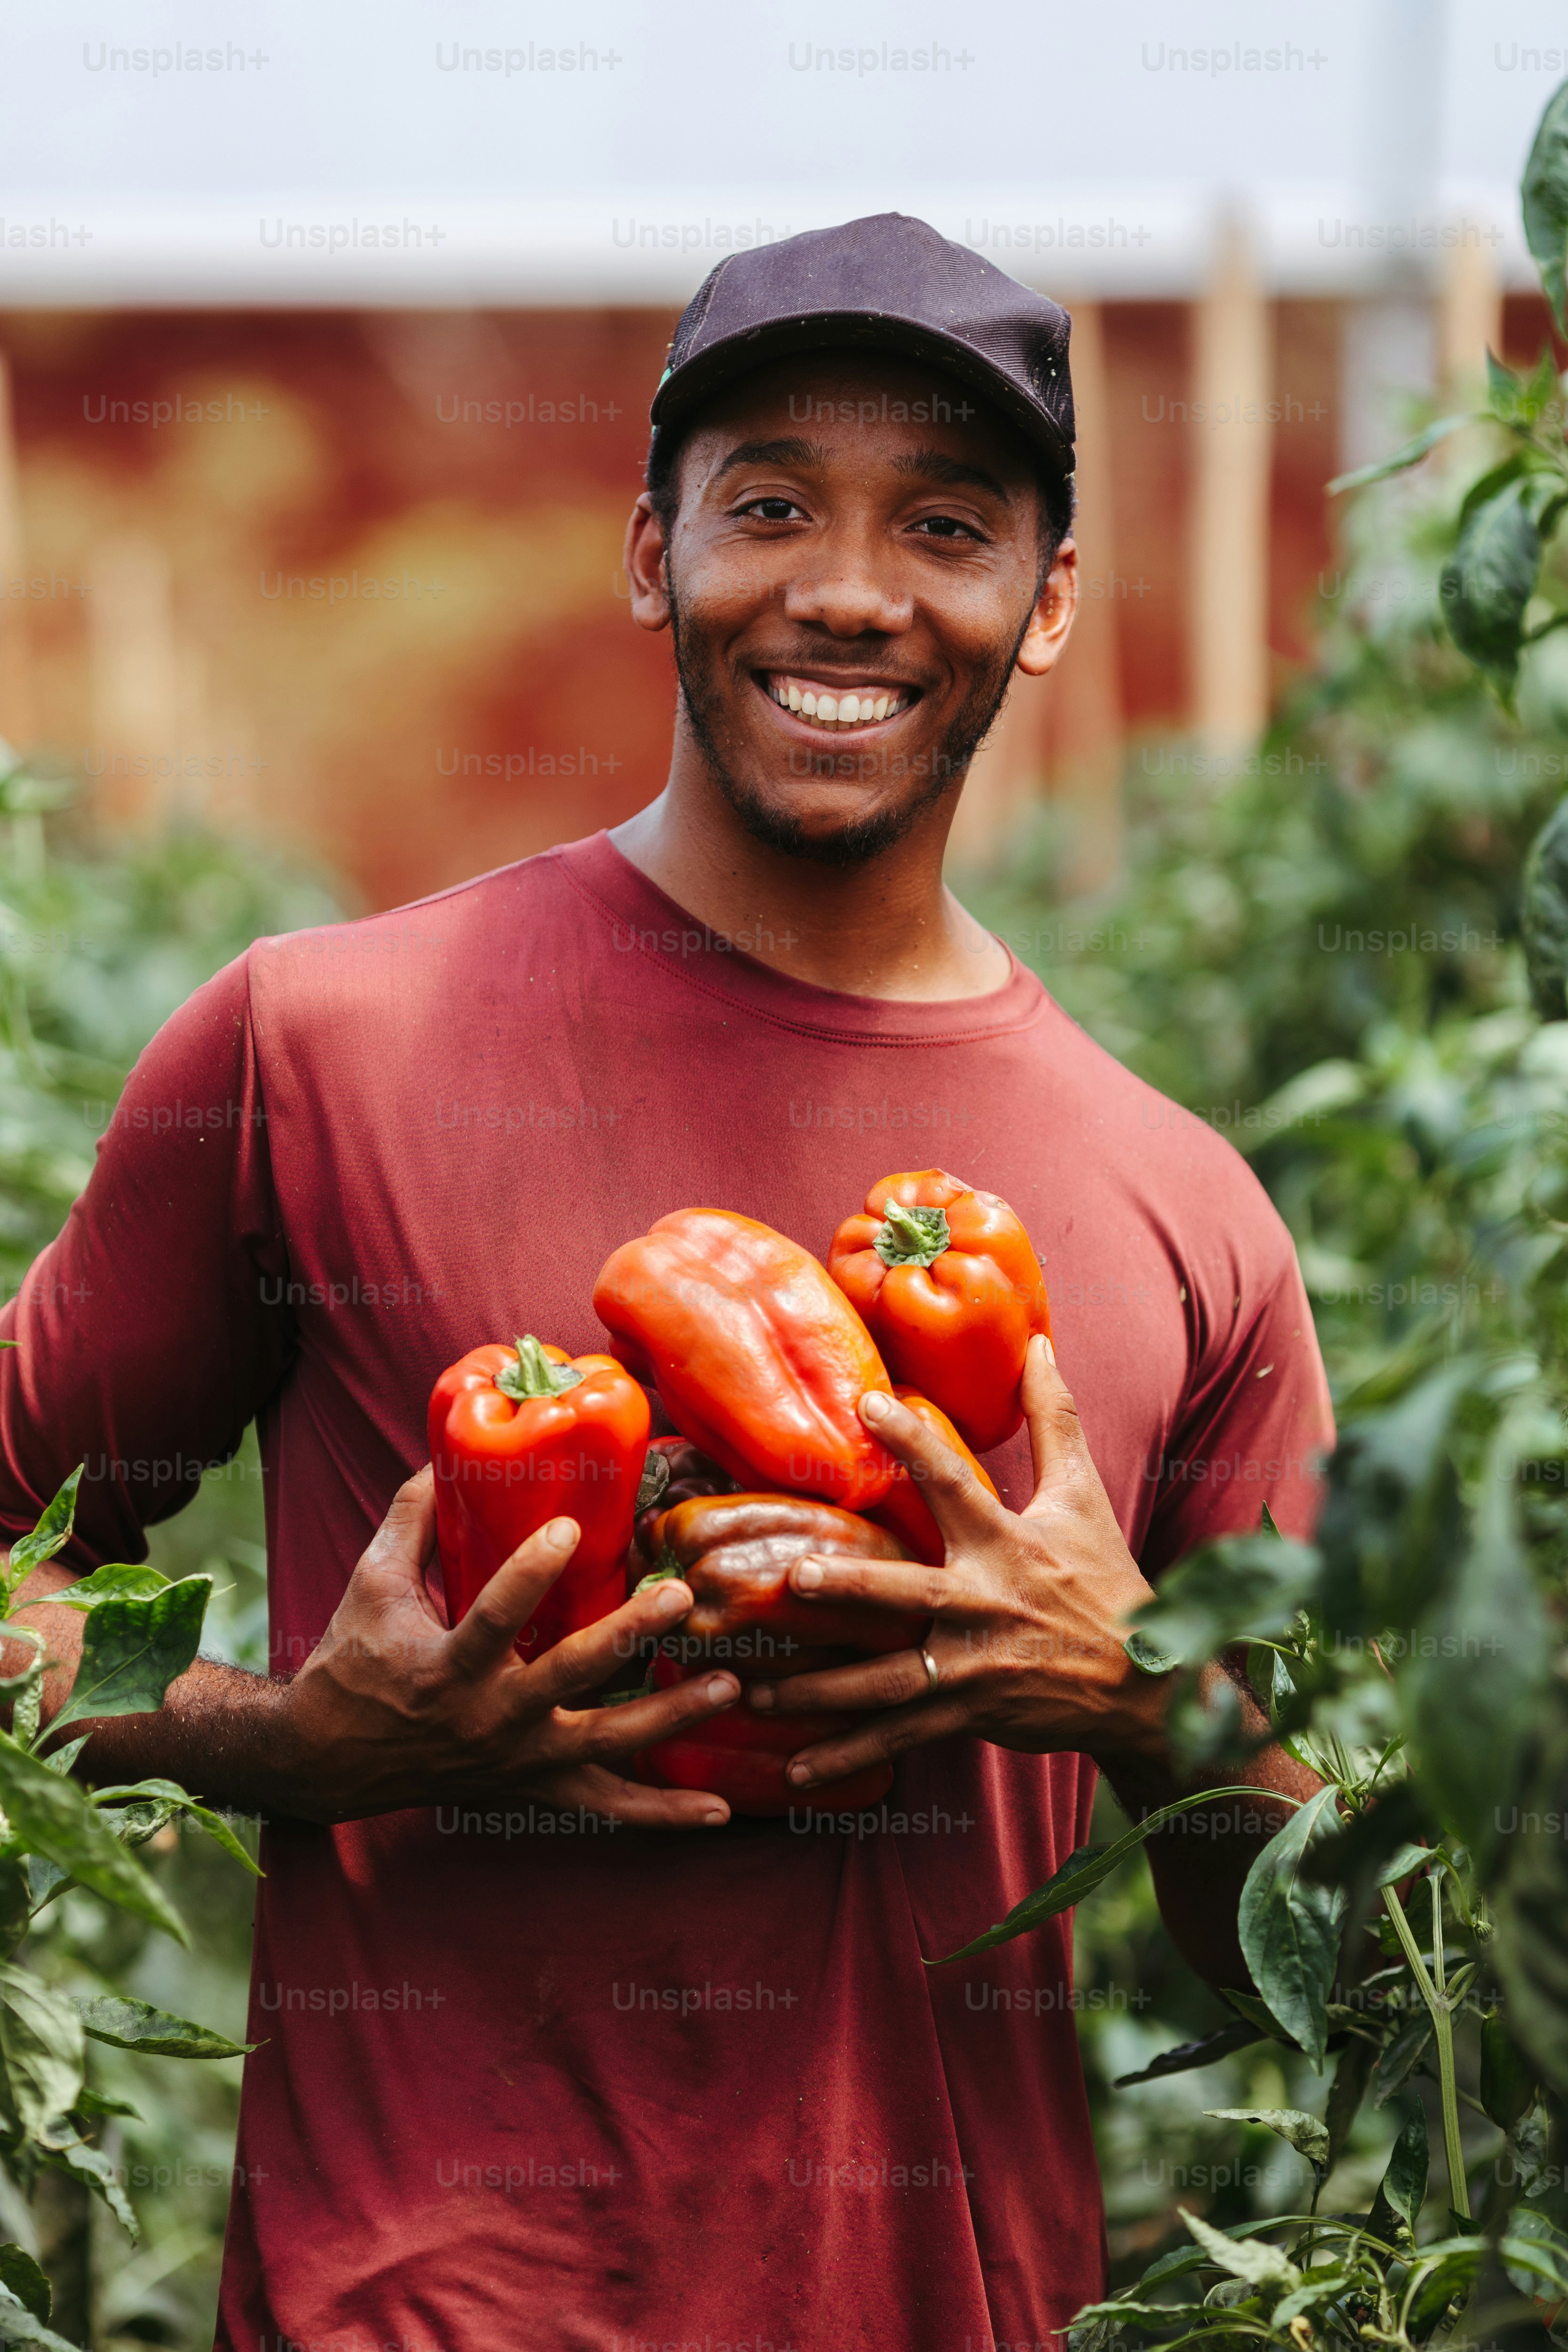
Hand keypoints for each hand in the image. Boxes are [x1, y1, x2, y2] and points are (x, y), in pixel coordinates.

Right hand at [275, 1467, 740, 1825]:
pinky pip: (608, 1808)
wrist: (327, 1761)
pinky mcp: (534, 1791)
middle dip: (630, 1635)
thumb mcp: (371, 1584)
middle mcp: (489, 1720)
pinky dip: (663, 1814)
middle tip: (682, 1597)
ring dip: (671, 1715)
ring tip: (731, 1682)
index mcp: (447, 1668)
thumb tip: (442, 1451)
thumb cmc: (354, 1661)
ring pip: (607, 1744)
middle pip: (570, 1677)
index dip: (529, 1572)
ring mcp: (518, 1762)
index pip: (495, 1616)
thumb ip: (412, 1519)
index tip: (569, 1526)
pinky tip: (718, 1810)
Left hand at [746, 1336, 1168, 1788]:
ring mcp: (976, 1666)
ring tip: (754, 1691)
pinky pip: (900, 1735)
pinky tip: (797, 1770)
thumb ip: (1054, 1418)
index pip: (955, 1483)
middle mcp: (985, 1604)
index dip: (914, 1442)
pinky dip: (848, 1753)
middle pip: (907, 1594)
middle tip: (792, 1577)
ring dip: (819, 1689)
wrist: (1147, 1684)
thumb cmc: (1103, 1579)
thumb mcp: (1082, 1495)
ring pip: (887, 1680)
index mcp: (1006, 1544)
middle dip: (850, 1587)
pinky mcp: (972, 1713)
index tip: (866, 1403)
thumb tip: (1040, 1341)